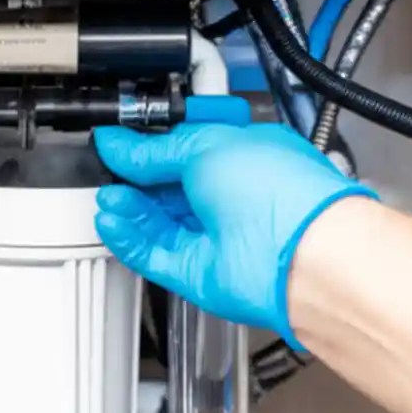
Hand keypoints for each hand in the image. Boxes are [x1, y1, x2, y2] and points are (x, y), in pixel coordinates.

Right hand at [93, 122, 375, 347]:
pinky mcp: (198, 272)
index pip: (185, 148)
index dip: (151, 143)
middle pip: (167, 187)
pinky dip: (129, 238)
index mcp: (242, 156)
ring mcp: (214, 237)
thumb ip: (155, 150)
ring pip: (157, 222)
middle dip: (134, 177)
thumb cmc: (282, 193)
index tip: (119, 139)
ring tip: (107, 196)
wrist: (304, 256)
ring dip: (128, 207)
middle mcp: (230, 197)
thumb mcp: (206, 147)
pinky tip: (112, 221)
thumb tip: (117, 143)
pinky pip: (153, 255)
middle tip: (106, 169)